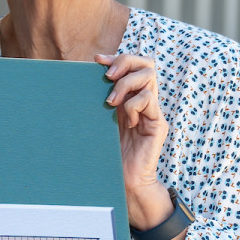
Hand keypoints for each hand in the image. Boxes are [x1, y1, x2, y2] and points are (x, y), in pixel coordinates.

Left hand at [96, 53, 170, 226]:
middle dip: (125, 62)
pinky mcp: (157, 124)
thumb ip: (98, 101)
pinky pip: (149, 100)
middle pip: (146, 63)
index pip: (134, 65)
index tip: (97, 61)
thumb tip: (82, 78)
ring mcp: (153, 111)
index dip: (118, 58)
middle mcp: (144, 101)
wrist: (122, 181)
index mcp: (130, 97)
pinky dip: (133, 105)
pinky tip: (126, 122)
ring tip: (111, 102)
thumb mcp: (99, 121)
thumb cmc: (106, 153)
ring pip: (149, 77)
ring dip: (126, 84)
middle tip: (108, 76)